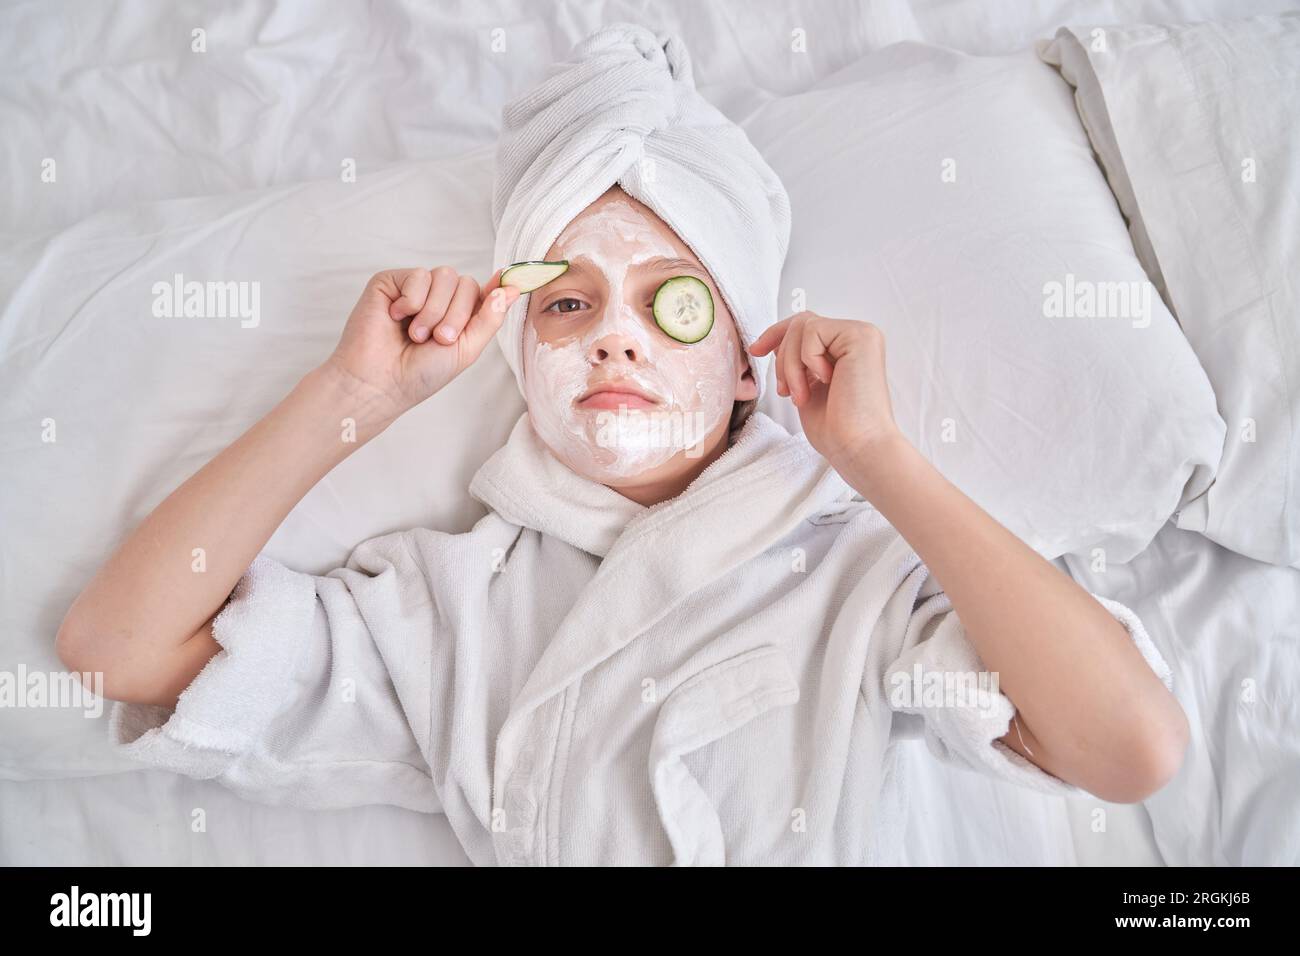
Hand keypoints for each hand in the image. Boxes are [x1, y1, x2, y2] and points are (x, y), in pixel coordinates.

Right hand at [321, 266, 519, 424]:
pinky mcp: (391, 281)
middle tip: (437, 340)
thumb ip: (489, 318)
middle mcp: (439, 299)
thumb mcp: (466, 349)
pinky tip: (396, 318)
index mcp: (459, 315)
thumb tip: (511, 288)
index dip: (497, 288)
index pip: (485, 292)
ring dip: (435, 311)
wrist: (380, 381)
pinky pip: (418, 275)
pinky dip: (412, 301)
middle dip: (456, 316)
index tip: (515, 282)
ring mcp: (415, 288)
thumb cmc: (420, 373)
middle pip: (467, 283)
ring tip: (417, 334)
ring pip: (445, 276)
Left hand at [748, 311, 905, 472]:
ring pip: (802, 326)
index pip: (805, 325)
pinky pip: (813, 331)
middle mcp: (857, 337)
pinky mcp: (861, 337)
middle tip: (786, 392)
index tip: (755, 351)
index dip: (775, 334)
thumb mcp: (807, 386)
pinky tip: (825, 382)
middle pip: (800, 323)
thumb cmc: (835, 428)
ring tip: (801, 395)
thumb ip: (798, 361)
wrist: (856, 447)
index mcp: (846, 348)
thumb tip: (775, 342)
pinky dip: (807, 360)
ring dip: (791, 365)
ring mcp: (862, 334)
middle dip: (782, 357)